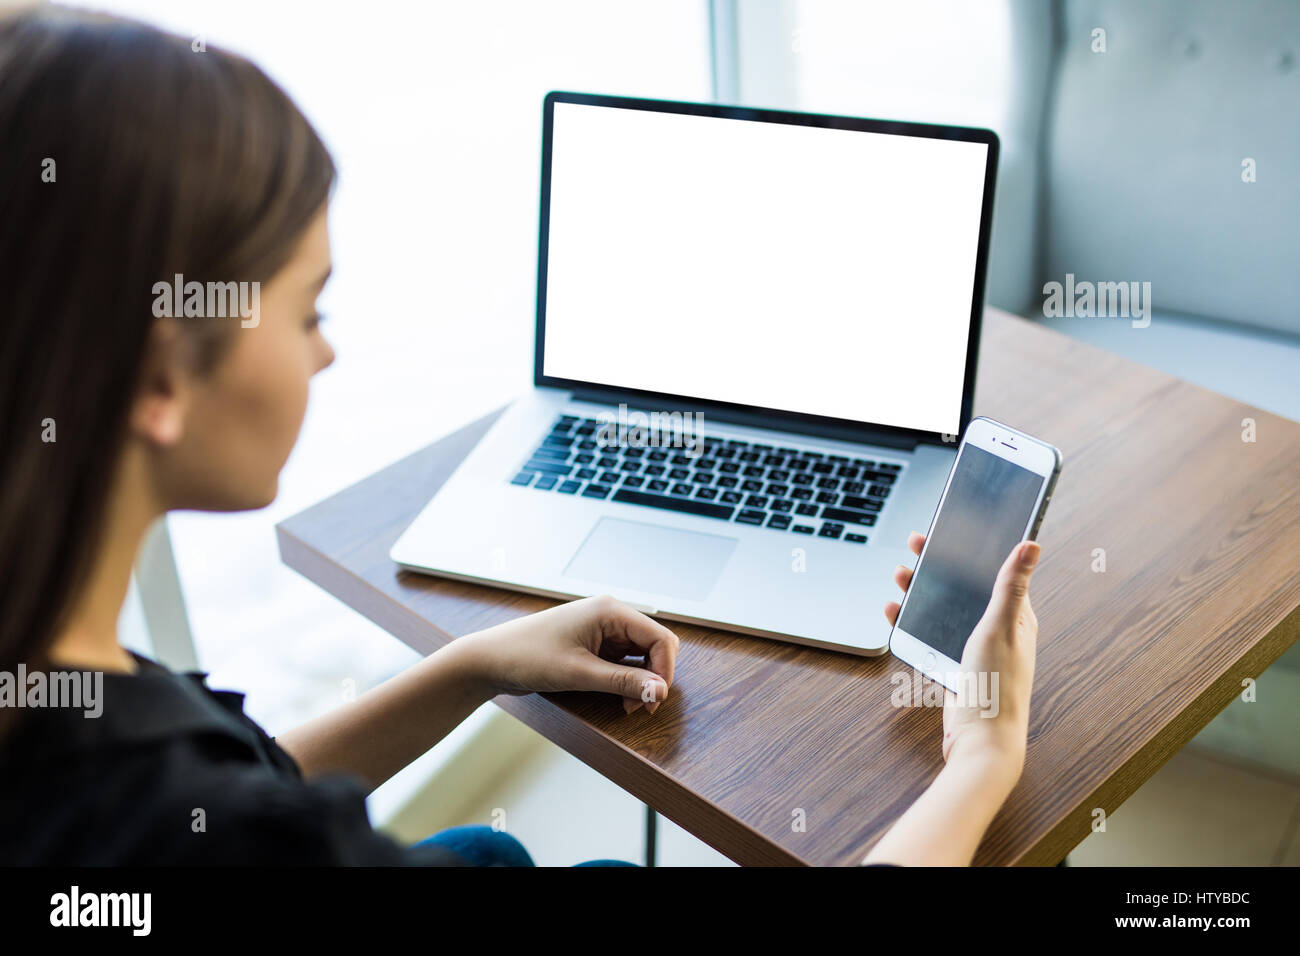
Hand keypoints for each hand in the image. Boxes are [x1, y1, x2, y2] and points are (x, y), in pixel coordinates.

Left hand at [454, 595, 678, 714]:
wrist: (490, 660)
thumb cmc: (527, 657)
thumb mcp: (579, 673)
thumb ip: (623, 682)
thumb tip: (661, 692)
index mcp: (610, 610)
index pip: (661, 638)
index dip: (665, 671)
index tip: (654, 702)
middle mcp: (610, 615)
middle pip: (655, 645)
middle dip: (655, 676)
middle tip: (638, 706)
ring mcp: (602, 629)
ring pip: (641, 655)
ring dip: (640, 681)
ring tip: (624, 705)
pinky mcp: (593, 644)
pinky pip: (624, 660)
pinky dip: (626, 680)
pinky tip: (615, 696)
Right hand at [884, 532, 1040, 776]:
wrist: (980, 742)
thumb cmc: (997, 687)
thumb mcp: (1001, 627)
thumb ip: (1011, 586)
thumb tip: (1032, 544)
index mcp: (1017, 618)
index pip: (996, 572)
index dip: (972, 550)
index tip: (948, 530)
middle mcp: (998, 631)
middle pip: (964, 588)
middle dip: (939, 566)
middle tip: (916, 546)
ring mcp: (975, 649)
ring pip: (945, 610)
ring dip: (922, 591)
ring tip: (901, 577)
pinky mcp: (955, 665)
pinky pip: (931, 635)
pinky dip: (912, 620)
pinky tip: (896, 612)